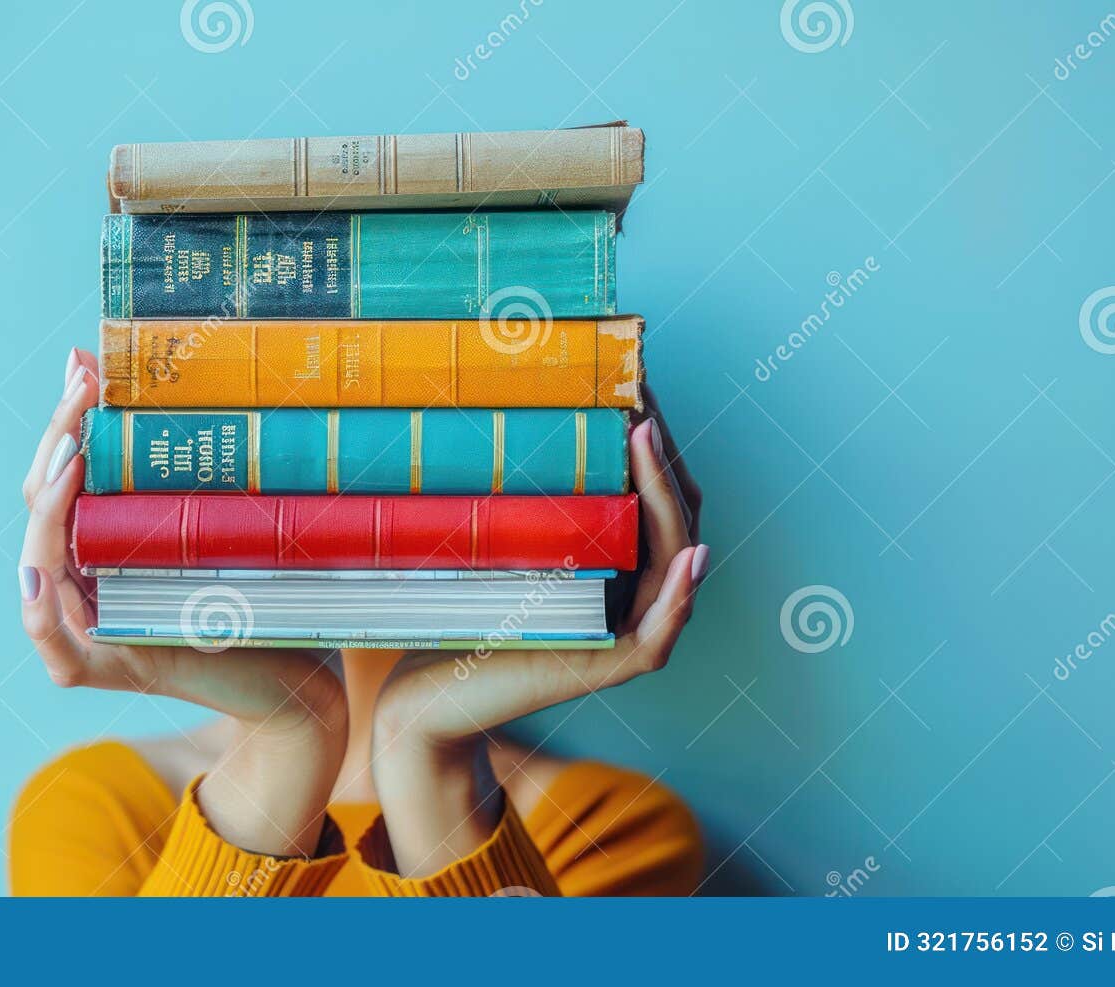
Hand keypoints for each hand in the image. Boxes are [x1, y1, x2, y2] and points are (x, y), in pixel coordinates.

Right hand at [18, 349, 346, 856]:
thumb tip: (192, 397)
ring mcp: (97, 630)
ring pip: (38, 564)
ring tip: (72, 453)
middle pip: (44, 505)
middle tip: (84, 379)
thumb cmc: (272, 601)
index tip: (85, 364)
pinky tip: (41, 571)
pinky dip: (40, 612)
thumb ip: (204, 482)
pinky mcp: (119, 673)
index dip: (67, 421)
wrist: (303, 686)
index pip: (64, 476)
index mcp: (108, 545)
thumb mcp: (233, 528)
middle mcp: (89, 583)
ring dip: (48, 504)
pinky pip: (58, 651)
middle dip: (58, 436)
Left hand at [369, 390, 707, 875]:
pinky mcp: (608, 669)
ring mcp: (625, 633)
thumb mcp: (492, 545)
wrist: (427, 698)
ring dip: (669, 499)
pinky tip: (687, 556)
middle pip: (675, 519)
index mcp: (612, 561)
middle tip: (642, 396)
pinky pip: (660, 634)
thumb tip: (536, 422)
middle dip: (664, 455)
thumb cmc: (455, 613)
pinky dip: (680, 598)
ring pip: (676, 563)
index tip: (633, 384)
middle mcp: (630, 594)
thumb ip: (524, 504)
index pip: (654, 495)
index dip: (652, 443)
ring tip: (648, 439)